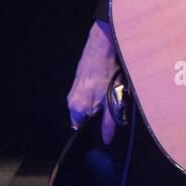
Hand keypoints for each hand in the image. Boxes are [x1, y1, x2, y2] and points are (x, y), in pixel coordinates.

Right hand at [66, 20, 119, 143]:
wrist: (103, 46)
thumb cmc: (109, 71)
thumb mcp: (114, 100)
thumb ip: (110, 122)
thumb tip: (106, 139)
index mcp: (77, 108)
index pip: (81, 128)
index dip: (94, 127)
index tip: (104, 122)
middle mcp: (72, 100)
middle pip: (85, 116)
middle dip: (99, 113)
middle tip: (113, 101)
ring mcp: (74, 89)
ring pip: (87, 103)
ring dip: (99, 101)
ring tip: (112, 89)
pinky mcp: (79, 79)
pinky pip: (88, 92)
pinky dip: (98, 91)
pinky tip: (108, 82)